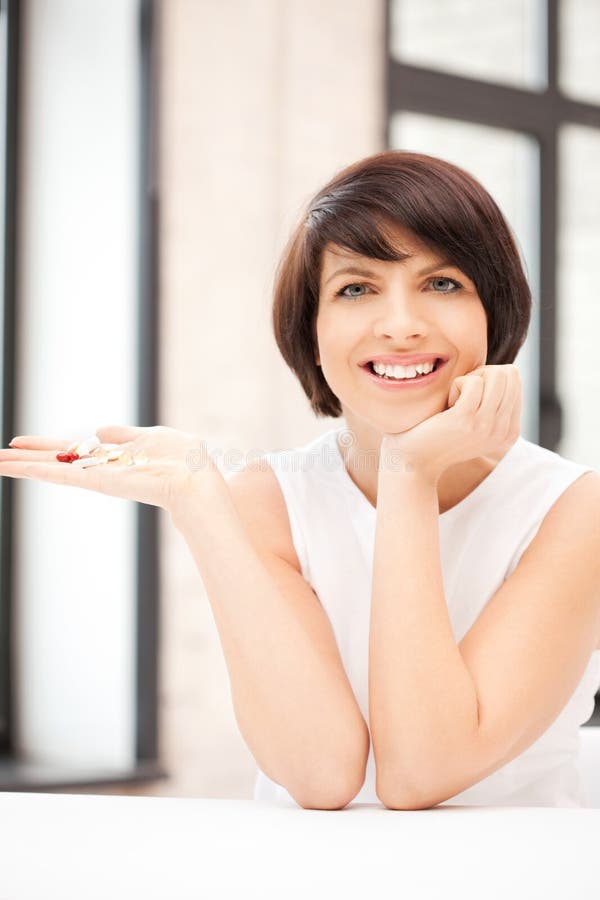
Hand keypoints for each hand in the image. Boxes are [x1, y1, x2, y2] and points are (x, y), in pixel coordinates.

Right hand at [0, 424, 223, 512]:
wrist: (196, 479)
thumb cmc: (183, 459)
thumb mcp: (151, 437)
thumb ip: (124, 434)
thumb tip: (100, 430)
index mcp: (111, 455)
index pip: (70, 449)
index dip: (45, 445)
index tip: (20, 442)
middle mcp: (99, 468)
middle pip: (52, 459)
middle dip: (23, 458)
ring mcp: (95, 475)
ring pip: (49, 468)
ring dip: (18, 465)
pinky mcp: (95, 481)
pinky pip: (59, 473)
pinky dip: (33, 470)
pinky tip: (9, 466)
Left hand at [380, 364, 522, 483]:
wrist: (415, 461)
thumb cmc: (441, 435)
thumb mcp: (477, 422)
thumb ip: (495, 404)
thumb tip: (508, 371)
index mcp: (510, 432)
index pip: (515, 380)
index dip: (489, 378)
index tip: (471, 396)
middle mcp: (504, 431)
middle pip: (508, 374)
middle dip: (483, 374)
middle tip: (462, 393)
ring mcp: (487, 426)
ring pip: (495, 375)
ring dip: (470, 379)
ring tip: (456, 400)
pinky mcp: (467, 420)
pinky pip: (474, 382)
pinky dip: (457, 384)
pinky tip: (447, 404)